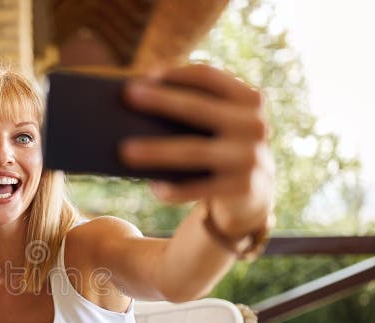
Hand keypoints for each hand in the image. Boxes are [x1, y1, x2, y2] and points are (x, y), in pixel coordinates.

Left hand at [121, 63, 273, 232]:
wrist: (252, 192)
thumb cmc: (218, 147)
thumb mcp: (215, 124)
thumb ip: (191, 110)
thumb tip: (138, 103)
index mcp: (246, 99)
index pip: (209, 77)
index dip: (177, 74)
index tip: (145, 76)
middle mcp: (253, 124)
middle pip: (199, 108)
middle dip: (161, 101)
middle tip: (127, 94)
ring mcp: (250, 157)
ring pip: (195, 151)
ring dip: (157, 150)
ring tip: (124, 151)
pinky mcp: (242, 187)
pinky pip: (200, 188)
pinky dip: (175, 189)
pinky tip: (154, 188)